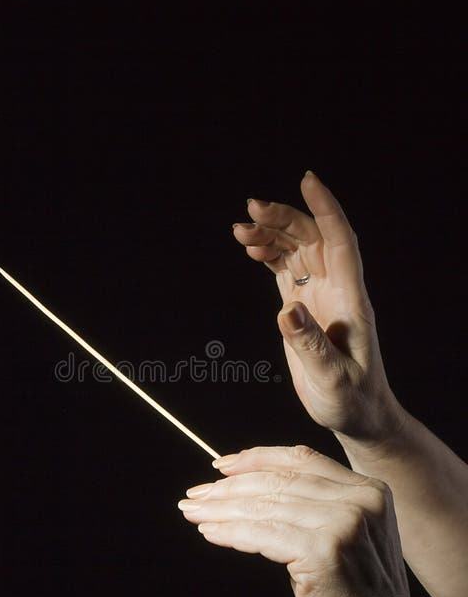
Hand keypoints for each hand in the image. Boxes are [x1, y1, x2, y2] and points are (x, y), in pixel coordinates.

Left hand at [178, 445, 428, 596]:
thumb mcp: (347, 539)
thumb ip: (316, 507)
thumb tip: (248, 486)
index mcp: (368, 490)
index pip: (300, 459)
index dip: (255, 459)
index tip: (220, 467)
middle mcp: (360, 500)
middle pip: (278, 481)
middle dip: (228, 488)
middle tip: (194, 496)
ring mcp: (344, 524)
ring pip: (265, 506)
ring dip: (221, 509)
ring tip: (193, 513)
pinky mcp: (324, 552)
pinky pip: (263, 534)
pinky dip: (231, 532)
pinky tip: (211, 532)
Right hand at [232, 171, 400, 440]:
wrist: (357, 414)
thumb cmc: (352, 400)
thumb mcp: (333, 378)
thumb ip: (310, 345)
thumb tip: (287, 311)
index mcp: (350, 300)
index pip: (340, 243)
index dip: (326, 210)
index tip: (307, 181)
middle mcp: (336, 290)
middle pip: (312, 238)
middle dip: (283, 218)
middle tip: (250, 210)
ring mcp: (319, 296)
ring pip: (296, 249)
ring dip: (271, 234)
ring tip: (240, 231)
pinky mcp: (302, 307)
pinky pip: (285, 268)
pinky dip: (268, 253)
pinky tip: (250, 247)